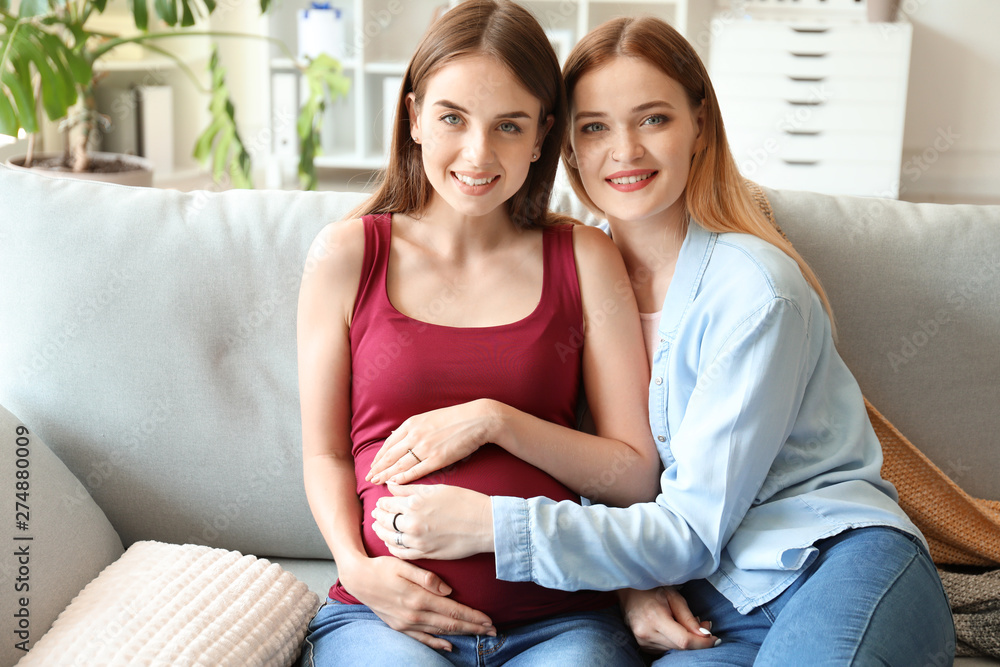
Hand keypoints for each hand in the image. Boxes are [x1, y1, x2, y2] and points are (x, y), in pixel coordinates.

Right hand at [338, 555, 495, 651]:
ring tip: (479, 635)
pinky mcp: (399, 627)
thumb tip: (448, 591)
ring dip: (461, 634)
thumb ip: (427, 578)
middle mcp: (414, 614)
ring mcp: (406, 623)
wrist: (358, 579)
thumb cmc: (382, 567)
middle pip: (451, 624)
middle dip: (474, 628)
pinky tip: (449, 645)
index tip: (489, 620)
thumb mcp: (404, 564)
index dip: (473, 617)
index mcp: (419, 598)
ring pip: (440, 632)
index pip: (453, 611)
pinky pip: (422, 639)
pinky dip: (437, 643)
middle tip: (493, 631)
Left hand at [367, 400, 498, 485]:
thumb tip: (395, 436)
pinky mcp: (437, 459)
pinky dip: (403, 478)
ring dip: (386, 475)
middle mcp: (415, 435)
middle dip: (378, 468)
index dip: (379, 457)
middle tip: (368, 478)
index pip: (389, 444)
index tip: (373, 466)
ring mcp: (425, 448)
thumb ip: (412, 428)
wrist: (477, 419)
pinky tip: (394, 484)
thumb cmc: (455, 418)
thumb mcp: (428, 417)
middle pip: (390, 456)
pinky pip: (415, 471)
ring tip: (377, 483)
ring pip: (399, 465)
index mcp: (412, 424)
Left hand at [372, 482, 493, 559]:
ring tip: (378, 528)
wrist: (485, 524)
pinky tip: (391, 543)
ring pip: (389, 538)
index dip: (382, 503)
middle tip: (376, 514)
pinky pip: (401, 553)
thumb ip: (410, 489)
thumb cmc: (465, 501)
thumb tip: (390, 485)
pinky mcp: (425, 554)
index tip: (381, 503)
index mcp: (414, 504)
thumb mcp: (437, 489)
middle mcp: (412, 523)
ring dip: (381, 532)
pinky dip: (392, 548)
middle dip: (378, 516)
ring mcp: (418, 540)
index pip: (387, 503)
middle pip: (385, 521)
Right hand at [619, 587, 717, 653]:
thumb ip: (688, 617)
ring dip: (686, 641)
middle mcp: (646, 633)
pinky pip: (666, 649)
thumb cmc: (652, 590)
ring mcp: (642, 641)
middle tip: (704, 624)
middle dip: (697, 640)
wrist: (628, 592)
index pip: (684, 640)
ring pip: (674, 649)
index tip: (715, 639)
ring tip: (686, 623)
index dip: (702, 643)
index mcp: (655, 618)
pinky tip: (675, 629)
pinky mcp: (642, 645)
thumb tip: (705, 634)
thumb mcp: (673, 596)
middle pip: (680, 647)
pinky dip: (675, 642)